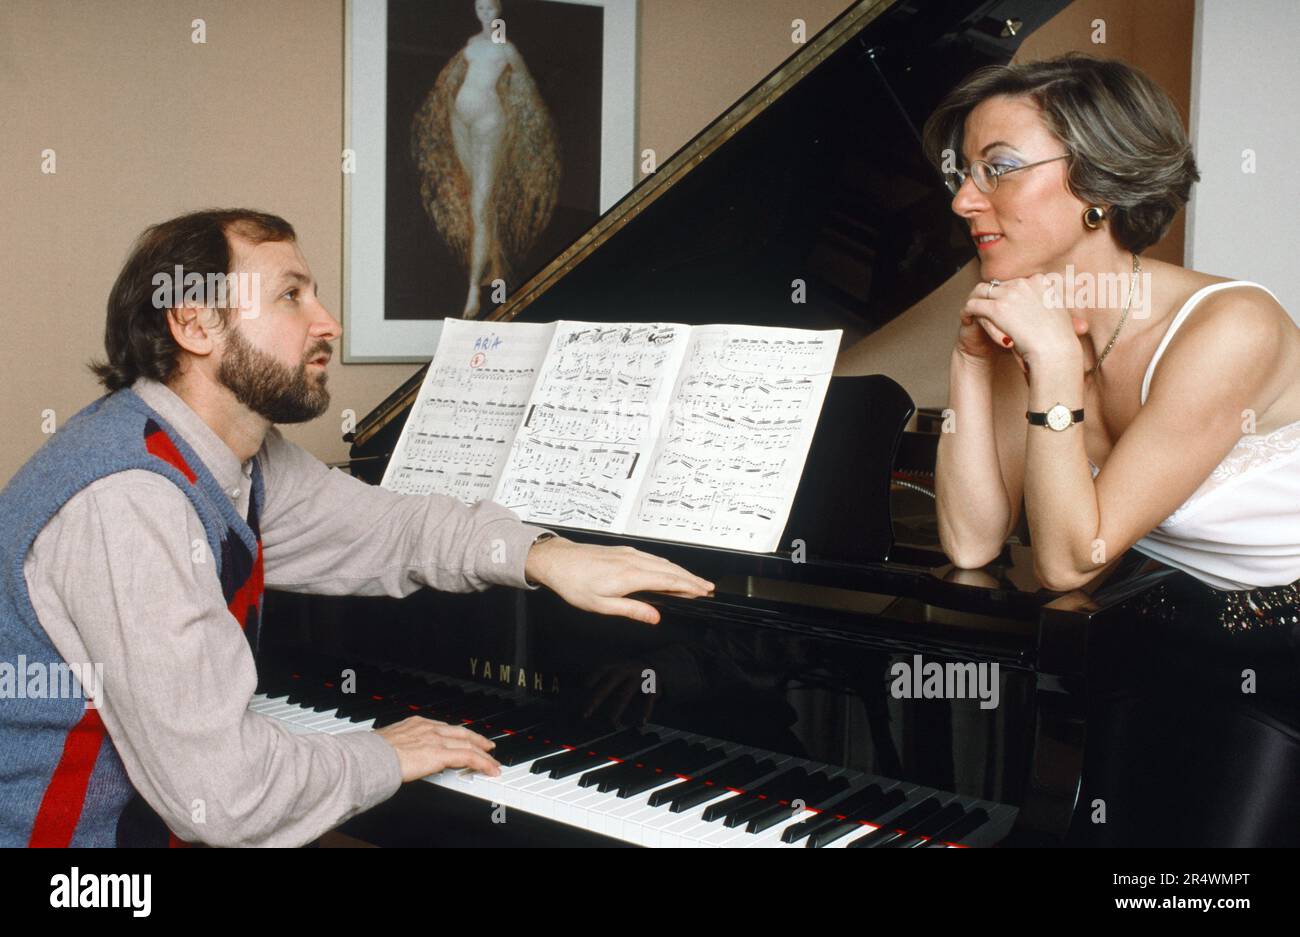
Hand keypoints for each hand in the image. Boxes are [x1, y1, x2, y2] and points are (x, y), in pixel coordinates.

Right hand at [375, 715, 500, 781]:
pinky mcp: (440, 754)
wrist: (370, 757)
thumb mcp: (388, 743)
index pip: (444, 728)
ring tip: (493, 762)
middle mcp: (428, 728)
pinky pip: (468, 757)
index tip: (462, 738)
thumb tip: (399, 757)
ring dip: (483, 754)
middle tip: (487, 745)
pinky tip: (489, 768)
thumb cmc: (371, 753)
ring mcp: (435, 739)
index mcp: (415, 723)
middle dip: (476, 739)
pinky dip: (482, 763)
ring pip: (468, 744)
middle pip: (460, 732)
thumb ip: (400, 746)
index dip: (456, 734)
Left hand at [525, 537, 713, 623]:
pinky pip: (652, 558)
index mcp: (630, 576)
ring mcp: (629, 554)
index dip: (688, 587)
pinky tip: (669, 571)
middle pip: (670, 570)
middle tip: (708, 588)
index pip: (668, 581)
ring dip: (681, 572)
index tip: (703, 592)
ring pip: (662, 562)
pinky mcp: (623, 552)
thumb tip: (655, 617)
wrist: (557, 559)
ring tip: (694, 581)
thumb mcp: (601, 605)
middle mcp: (633, 561)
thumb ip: (631, 610)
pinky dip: (666, 566)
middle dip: (691, 579)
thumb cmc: (574, 583)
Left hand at [583, 661, 656, 723]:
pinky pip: (648, 699)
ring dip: (618, 708)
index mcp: (616, 667)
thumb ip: (601, 684)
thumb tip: (580, 701)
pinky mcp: (653, 687)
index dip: (593, 677)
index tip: (584, 687)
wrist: (655, 666)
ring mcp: (639, 678)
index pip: (602, 669)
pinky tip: (641, 723)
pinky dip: (645, 711)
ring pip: (626, 693)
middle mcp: (626, 670)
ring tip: (611, 722)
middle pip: (610, 682)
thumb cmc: (627, 675)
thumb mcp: (615, 672)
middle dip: (598, 697)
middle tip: (586, 713)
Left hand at [962, 275, 1087, 372]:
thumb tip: (1054, 299)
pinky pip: (974, 304)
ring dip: (976, 301)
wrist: (1055, 351)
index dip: (1007, 293)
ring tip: (971, 312)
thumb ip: (1053, 302)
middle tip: (982, 309)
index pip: (1016, 282)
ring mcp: (1010, 294)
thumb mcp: (1061, 313)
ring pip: (983, 291)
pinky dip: (967, 311)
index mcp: (1041, 281)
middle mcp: (1025, 282)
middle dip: (990, 297)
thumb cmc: (1060, 340)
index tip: (1002, 304)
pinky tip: (966, 320)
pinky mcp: (997, 308)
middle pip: (999, 286)